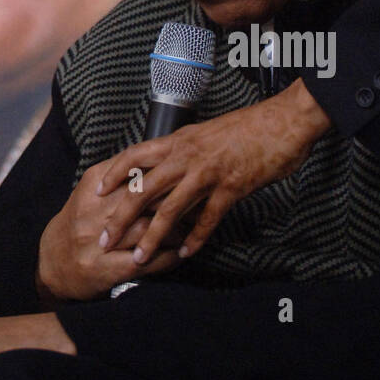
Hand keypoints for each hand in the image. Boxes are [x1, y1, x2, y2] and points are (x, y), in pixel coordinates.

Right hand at [36, 163, 182, 304]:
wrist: (52, 261)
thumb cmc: (79, 222)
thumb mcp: (91, 192)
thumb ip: (118, 175)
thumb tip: (155, 160)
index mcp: (93, 186)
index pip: (134, 172)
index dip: (164, 174)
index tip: (186, 176)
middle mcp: (94, 212)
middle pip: (144, 198)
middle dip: (175, 200)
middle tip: (198, 201)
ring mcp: (99, 241)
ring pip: (147, 229)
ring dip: (174, 230)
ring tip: (191, 230)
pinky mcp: (104, 269)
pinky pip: (144, 262)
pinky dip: (166, 258)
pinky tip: (180, 255)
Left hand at [95, 77, 330, 264]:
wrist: (283, 120)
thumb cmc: (247, 127)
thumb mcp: (207, 133)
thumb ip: (187, 151)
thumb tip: (171, 165)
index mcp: (179, 140)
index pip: (134, 155)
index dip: (113, 173)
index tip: (96, 191)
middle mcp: (187, 156)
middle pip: (143, 188)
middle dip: (120, 216)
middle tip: (103, 238)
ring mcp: (208, 173)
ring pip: (170, 209)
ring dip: (151, 237)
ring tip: (137, 259)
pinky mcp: (231, 188)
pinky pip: (207, 218)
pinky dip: (195, 239)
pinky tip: (185, 254)